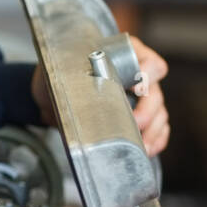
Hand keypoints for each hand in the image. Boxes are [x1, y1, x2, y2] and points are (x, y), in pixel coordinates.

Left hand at [30, 35, 169, 155]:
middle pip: (155, 93)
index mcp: (124, 56)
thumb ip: (73, 73)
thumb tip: (78, 88)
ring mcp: (141, 98)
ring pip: (159, 113)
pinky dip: (155, 140)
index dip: (148, 73)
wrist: (48, 96)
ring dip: (153, 131)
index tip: (137, 86)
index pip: (149, 61)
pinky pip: (157, 129)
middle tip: (135, 123)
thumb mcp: (62, 68)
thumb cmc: (58, 75)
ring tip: (142, 146)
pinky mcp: (138, 119)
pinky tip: (147, 150)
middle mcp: (138, 77)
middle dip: (148, 111)